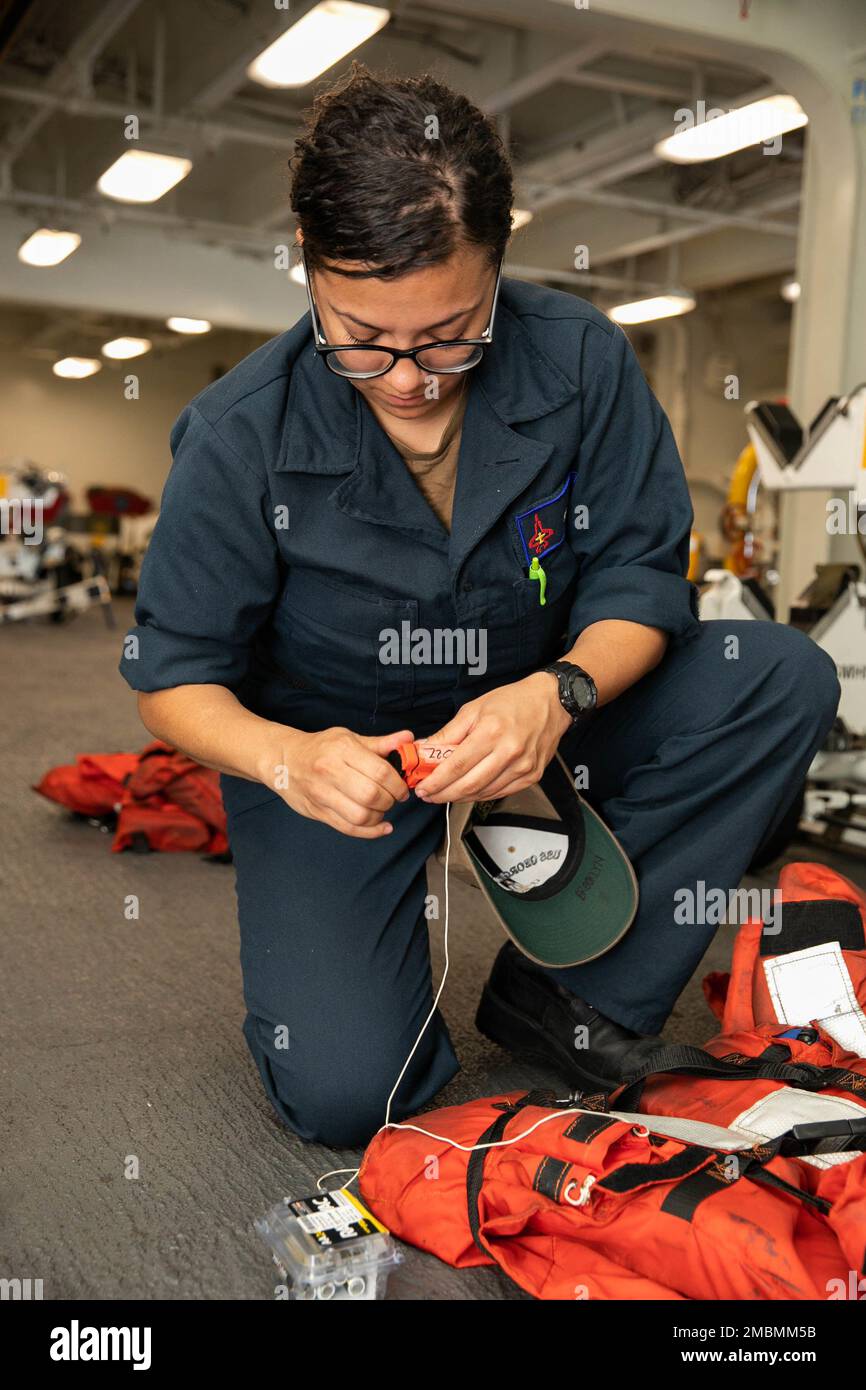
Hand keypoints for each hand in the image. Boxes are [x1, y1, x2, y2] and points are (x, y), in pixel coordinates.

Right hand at [259, 726, 413, 837]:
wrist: (283, 760)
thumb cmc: (320, 748)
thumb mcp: (349, 738)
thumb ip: (380, 743)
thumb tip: (408, 738)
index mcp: (342, 749)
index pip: (380, 771)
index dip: (397, 784)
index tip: (401, 788)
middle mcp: (330, 771)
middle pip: (371, 795)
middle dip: (390, 800)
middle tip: (393, 798)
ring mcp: (322, 794)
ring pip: (361, 815)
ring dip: (380, 816)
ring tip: (382, 808)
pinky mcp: (317, 812)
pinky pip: (348, 828)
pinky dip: (370, 832)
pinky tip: (382, 827)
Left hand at [415, 673, 571, 803]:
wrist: (551, 702)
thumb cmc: (513, 701)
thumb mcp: (474, 709)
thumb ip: (448, 734)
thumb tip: (425, 750)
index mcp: (491, 732)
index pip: (456, 766)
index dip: (436, 781)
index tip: (422, 787)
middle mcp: (509, 752)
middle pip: (468, 785)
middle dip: (443, 794)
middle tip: (429, 794)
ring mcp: (523, 767)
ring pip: (483, 793)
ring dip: (460, 797)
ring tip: (445, 792)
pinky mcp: (531, 776)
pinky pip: (500, 793)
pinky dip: (480, 795)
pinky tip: (469, 790)